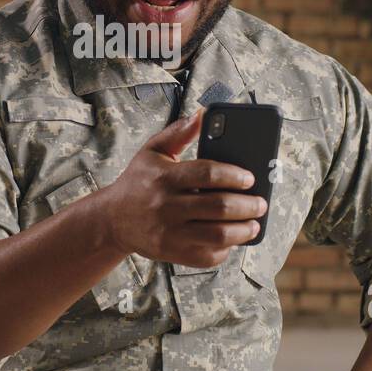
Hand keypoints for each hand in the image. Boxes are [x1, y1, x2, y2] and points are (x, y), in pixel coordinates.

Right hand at [97, 110, 266, 267]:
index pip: (207, 173)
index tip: (250, 178)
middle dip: (247, 205)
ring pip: (217, 235)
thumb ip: (179, 132)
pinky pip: (206, 256)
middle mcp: (167, 205)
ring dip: (243, 230)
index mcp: (165, 177)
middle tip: (260, 203)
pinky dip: (225, 249)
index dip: (234, 175)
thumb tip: (204, 114)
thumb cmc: (138, 182)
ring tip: (254, 224)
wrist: (111, 219)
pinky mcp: (171, 252)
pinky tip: (233, 239)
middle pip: (218, 206)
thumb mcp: (152, 151)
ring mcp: (169, 232)